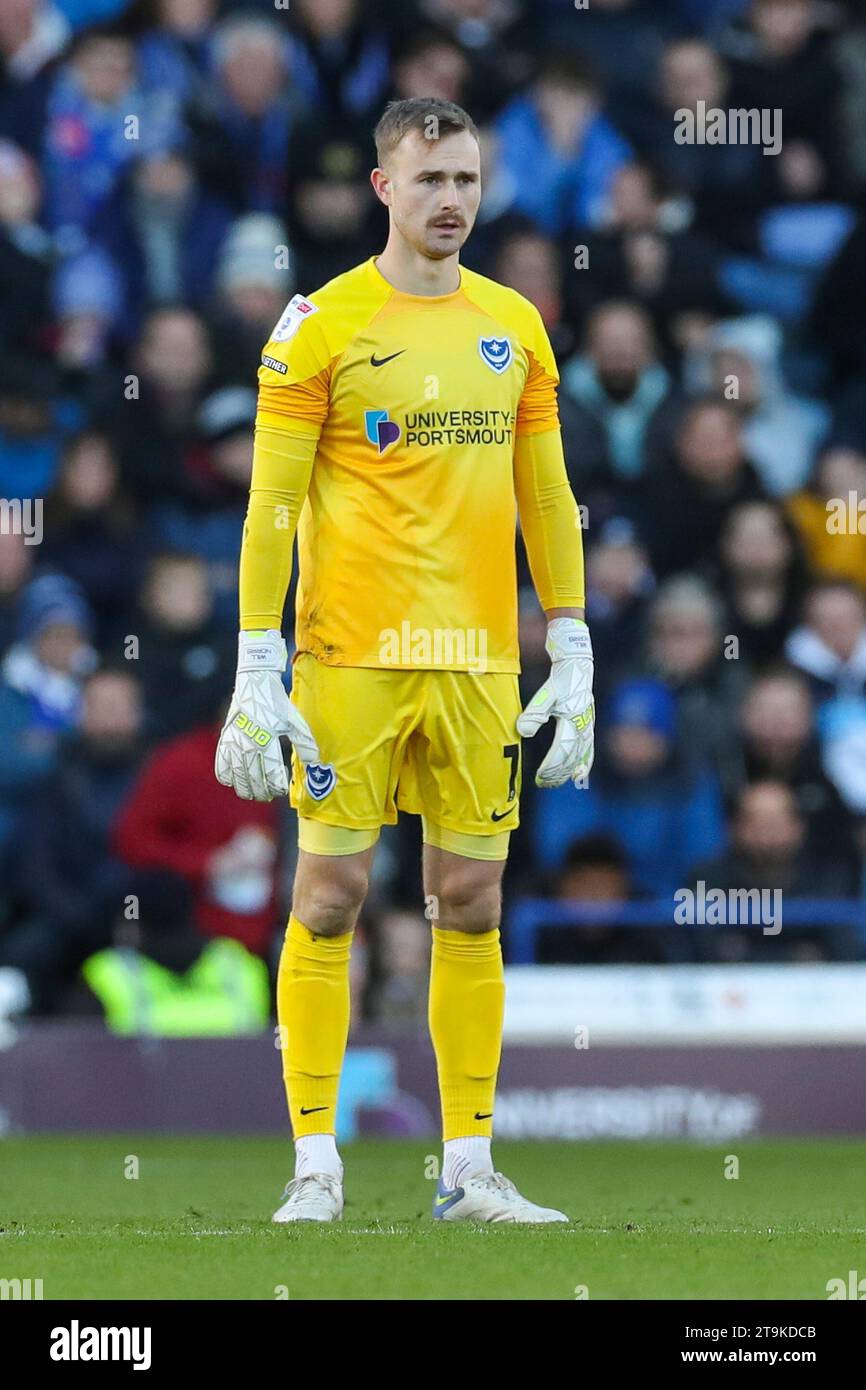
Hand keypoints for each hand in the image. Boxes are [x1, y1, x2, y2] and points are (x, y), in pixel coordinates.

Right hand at [215, 630, 320, 800]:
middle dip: (263, 792)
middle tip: (270, 795)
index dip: (278, 786)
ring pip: (237, 778)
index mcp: (266, 742)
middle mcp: (247, 745)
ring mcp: (233, 744)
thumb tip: (315, 763)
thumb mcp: (295, 722)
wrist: (254, 683)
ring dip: (246, 789)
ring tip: (255, 793)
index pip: (272, 776)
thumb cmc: (277, 703)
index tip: (282, 788)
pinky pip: (221, 767)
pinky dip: (227, 777)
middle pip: (253, 781)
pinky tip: (235, 781)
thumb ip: (305, 744)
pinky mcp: (225, 740)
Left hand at [516, 617, 594, 787]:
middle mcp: (583, 727)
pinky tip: (580, 775)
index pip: (561, 751)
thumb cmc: (562, 679)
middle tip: (544, 783)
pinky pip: (589, 750)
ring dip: (569, 771)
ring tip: (560, 783)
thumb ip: (535, 713)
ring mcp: (588, 728)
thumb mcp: (546, 694)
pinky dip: (585, 764)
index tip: (539, 777)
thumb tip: (522, 732)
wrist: (578, 666)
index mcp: (573, 720)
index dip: (551, 767)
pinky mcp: (589, 726)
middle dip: (558, 773)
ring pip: (581, 756)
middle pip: (571, 757)